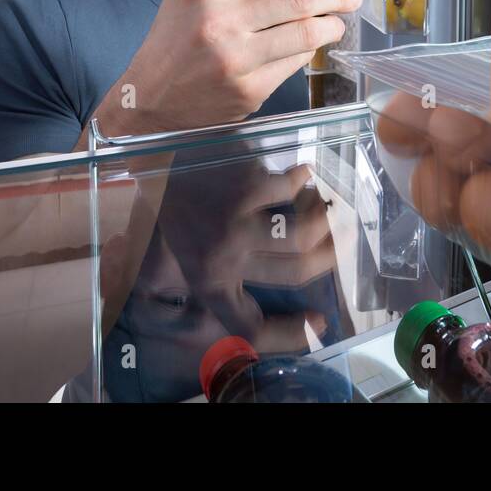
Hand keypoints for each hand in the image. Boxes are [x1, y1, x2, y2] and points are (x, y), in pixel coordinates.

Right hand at [96, 0, 362, 136]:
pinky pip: (295, 63)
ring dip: (332, 25)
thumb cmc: (175, 39)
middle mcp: (218, 23)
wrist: (149, 100)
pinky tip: (305, 46)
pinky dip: (307, 50)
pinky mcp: (250, 91)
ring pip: (306, 35)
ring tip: (336, 21)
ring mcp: (236, 61)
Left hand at [156, 160, 338, 353]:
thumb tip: (265, 298)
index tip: (318, 322)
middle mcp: (225, 258)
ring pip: (303, 235)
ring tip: (328, 211)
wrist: (152, 156)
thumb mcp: (179, 257)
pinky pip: (291, 188)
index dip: (291, 334)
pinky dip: (302, 179)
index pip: (251, 327)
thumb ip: (214, 283)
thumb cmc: (168, 209)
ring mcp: (237, 222)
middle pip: (296, 273)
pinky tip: (303, 174)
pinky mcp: (246, 186)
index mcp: (207, 282)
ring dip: (323, 222)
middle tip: (338, 246)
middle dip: (327, 260)